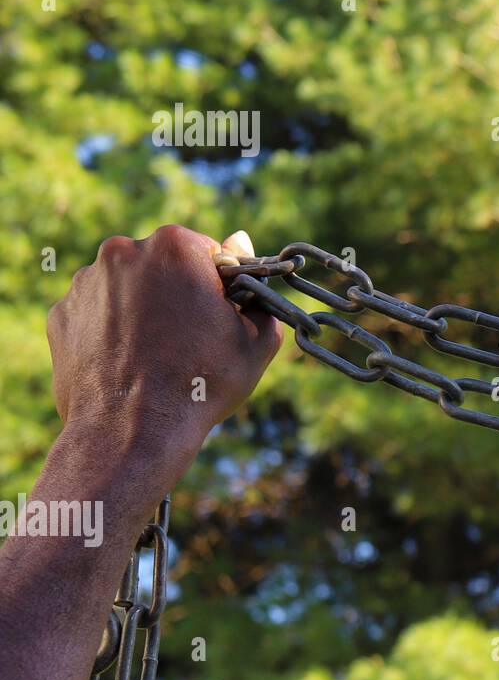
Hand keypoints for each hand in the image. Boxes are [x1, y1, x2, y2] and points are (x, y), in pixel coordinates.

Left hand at [46, 225, 281, 478]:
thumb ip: (256, 289)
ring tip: (157, 355)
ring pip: (127, 286)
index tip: (221, 315)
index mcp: (175, 247)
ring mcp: (85, 283)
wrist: (131, 433)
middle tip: (190, 337)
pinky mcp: (60, 313)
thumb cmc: (200, 383)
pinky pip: (95, 312)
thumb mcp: (257, 341)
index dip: (220, 285)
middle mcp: (123, 252)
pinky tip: (128, 362)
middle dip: (177, 291)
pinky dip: (111, 330)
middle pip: (162, 264)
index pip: (208, 252)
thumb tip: (241, 248)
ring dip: (142, 308)